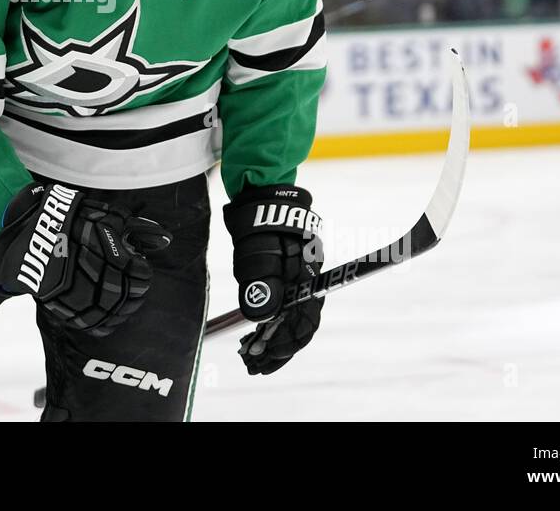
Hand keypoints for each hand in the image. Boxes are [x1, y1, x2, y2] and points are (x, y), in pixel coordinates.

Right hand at [0, 182, 170, 336]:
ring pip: (115, 313)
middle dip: (135, 288)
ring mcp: (82, 297)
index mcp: (110, 257)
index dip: (141, 269)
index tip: (135, 263)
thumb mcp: (107, 215)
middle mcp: (98, 279)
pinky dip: (105, 321)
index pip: (141, 275)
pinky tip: (107, 312)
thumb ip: (136, 228)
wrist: (31, 234)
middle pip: (131, 296)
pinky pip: (94, 324)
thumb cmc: (71, 220)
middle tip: (130, 279)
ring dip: (124, 306)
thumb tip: (165, 239)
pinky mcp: (67, 309)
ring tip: (120, 295)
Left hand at [222, 185, 324, 374]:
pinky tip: (256, 333)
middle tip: (253, 366)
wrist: (263, 193)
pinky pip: (285, 308)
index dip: (282, 345)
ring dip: (274, 340)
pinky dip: (271, 324)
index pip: (301, 323)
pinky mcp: (288, 276)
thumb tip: (260, 318)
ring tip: (252, 356)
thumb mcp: (257, 250)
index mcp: (306, 278)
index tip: (261, 361)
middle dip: (277, 349)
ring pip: (292, 318)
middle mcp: (308, 282)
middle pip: (298, 325)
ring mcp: (299, 279)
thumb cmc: (261, 220)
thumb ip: (261, 282)